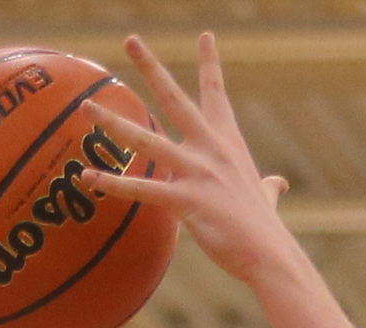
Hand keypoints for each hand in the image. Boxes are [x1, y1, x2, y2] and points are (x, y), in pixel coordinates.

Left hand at [88, 33, 296, 285]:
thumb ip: (268, 186)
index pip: (216, 93)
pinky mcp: (185, 201)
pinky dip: (113, 184)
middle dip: (152, 66)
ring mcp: (197, 172)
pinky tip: (88, 178)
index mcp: (228, 141)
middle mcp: (210, 148)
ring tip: (87, 108)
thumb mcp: (266, 196)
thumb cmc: (263, 228)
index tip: (205, 35)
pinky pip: (141, 189)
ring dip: (114, 123)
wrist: (269, 255)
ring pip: (146, 139)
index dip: (210, 63)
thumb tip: (279, 185)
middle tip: (131, 39)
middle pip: (175, 97)